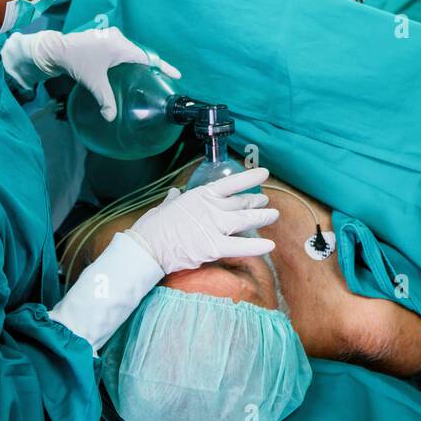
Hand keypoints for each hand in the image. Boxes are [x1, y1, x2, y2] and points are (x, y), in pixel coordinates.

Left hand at [2, 27, 180, 119]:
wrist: (57, 48)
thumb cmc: (77, 62)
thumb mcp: (93, 82)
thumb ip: (105, 99)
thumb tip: (111, 117)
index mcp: (120, 47)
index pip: (148, 58)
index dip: (163, 67)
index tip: (176, 74)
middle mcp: (119, 38)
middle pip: (141, 53)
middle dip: (152, 65)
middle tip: (161, 77)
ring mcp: (111, 36)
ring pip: (131, 50)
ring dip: (138, 61)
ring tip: (146, 75)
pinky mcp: (105, 38)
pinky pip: (123, 48)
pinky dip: (128, 57)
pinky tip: (127, 69)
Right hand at [127, 167, 278, 272]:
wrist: (147, 247)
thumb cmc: (153, 227)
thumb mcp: (164, 206)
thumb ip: (174, 199)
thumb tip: (174, 194)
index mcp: (200, 196)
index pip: (231, 183)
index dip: (249, 178)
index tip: (264, 173)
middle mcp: (211, 208)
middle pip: (241, 203)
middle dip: (256, 202)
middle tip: (266, 201)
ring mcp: (214, 226)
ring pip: (245, 220)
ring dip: (262, 217)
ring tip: (273, 215)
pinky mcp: (214, 246)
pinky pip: (240, 246)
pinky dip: (257, 246)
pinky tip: (270, 245)